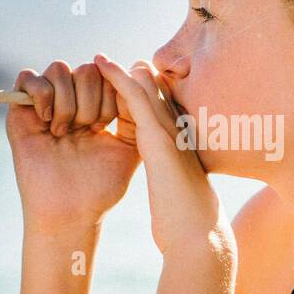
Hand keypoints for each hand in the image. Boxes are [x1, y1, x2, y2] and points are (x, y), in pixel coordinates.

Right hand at [5, 60, 140, 232]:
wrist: (72, 210)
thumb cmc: (101, 184)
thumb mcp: (131, 144)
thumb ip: (137, 110)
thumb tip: (132, 74)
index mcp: (97, 106)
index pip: (107, 74)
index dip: (112, 93)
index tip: (108, 125)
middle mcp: (71, 101)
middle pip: (86, 69)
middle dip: (92, 100)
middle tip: (87, 130)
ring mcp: (45, 104)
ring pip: (59, 69)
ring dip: (68, 102)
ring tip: (65, 132)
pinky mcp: (20, 111)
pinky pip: (28, 77)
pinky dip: (42, 95)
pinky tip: (47, 122)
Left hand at [92, 53, 232, 256]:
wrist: (196, 233)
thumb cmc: (185, 220)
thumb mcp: (177, 190)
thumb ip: (173, 176)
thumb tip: (171, 181)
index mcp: (181, 139)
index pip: (161, 104)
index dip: (142, 93)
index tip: (119, 90)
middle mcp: (179, 128)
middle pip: (155, 88)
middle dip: (132, 77)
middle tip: (103, 67)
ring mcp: (171, 128)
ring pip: (146, 85)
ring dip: (121, 71)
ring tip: (98, 59)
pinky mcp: (158, 135)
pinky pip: (135, 95)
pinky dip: (117, 77)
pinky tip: (101, 65)